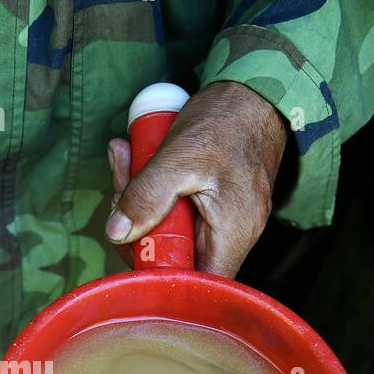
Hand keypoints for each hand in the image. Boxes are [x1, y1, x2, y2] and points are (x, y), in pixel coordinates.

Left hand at [106, 81, 289, 277]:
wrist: (257, 88)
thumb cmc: (227, 120)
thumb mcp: (179, 156)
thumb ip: (146, 196)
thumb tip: (117, 234)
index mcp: (233, 233)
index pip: (196, 285)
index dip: (159, 278)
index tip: (131, 247)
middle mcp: (236, 235)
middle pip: (176, 257)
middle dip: (137, 226)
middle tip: (119, 185)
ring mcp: (226, 220)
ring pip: (171, 231)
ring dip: (140, 200)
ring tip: (125, 157)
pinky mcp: (215, 204)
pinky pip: (178, 210)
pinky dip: (154, 189)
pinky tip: (136, 158)